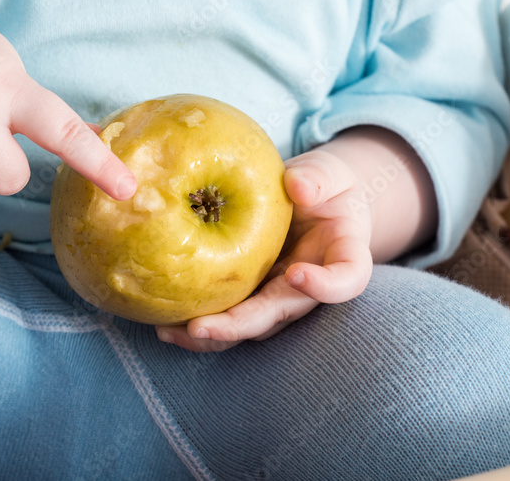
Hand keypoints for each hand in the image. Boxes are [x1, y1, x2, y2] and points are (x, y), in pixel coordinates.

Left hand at [157, 147, 373, 351]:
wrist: (312, 200)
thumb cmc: (325, 186)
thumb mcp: (329, 174)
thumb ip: (318, 178)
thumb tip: (297, 186)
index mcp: (341, 257)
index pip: (346, 279)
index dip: (325, 286)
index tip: (297, 273)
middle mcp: (308, 287)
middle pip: (279, 315)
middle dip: (239, 325)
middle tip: (202, 328)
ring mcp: (276, 296)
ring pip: (248, 325)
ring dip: (211, 335)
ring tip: (170, 332)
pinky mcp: (249, 295)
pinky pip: (226, 314)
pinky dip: (196, 321)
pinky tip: (163, 323)